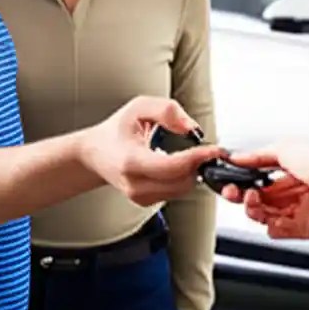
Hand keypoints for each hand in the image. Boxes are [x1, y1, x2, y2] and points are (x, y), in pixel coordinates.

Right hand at [80, 96, 224, 205]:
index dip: (197, 158)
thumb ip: (167, 111)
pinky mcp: (146, 202)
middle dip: (199, 165)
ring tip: (193, 154)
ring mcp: (140, 197)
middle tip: (207, 149)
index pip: (172, 167)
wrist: (94, 154)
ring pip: (182, 189)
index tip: (214, 149)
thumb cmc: (116, 131)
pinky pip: (175, 192)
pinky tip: (180, 164)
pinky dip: (183, 178)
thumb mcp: (138, 108)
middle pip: (182, 181)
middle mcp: (135, 184)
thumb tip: (192, 128)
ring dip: (193, 172)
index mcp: (130, 161)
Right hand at [220, 142, 308, 238]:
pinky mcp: (300, 229)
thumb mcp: (285, 149)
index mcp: (289, 172)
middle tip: (233, 192)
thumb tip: (237, 157)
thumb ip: (257, 155)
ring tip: (254, 200)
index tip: (231, 177)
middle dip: (241, 195)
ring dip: (253, 209)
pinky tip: (273, 218)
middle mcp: (292, 192)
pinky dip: (272, 226)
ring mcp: (295, 212)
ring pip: (262, 216)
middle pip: (257, 198)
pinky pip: (276, 231)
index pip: (258, 178)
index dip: (242, 179)